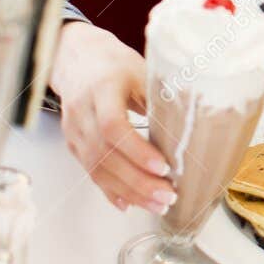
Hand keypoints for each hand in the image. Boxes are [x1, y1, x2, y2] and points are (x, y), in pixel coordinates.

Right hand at [49, 21, 174, 212]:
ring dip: (129, 191)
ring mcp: (73, 131)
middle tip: (167, 197)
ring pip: (97, 169)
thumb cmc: (114, 63)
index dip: (137, 151)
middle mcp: (82, 112)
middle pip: (105, 155)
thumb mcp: (141, 70)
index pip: (113, 126)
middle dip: (138, 181)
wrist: (77, 59)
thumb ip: (160, 97)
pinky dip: (112, 190)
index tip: (162, 166)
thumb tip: (189, 126)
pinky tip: (130, 203)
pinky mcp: (73, 144)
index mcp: (101, 89)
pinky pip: (91, 172)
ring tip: (157, 205)